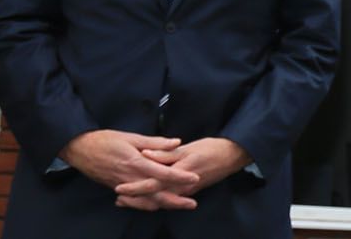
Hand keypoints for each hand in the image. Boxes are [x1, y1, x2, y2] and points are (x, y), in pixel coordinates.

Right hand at [59, 130, 197, 193]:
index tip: (195, 178)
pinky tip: (157, 205)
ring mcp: (122, 186)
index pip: (162, 173)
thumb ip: (155, 142)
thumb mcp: (131, 137)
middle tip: (192, 204)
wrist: (79, 149)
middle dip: (175, 201)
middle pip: (156, 194)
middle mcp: (130, 178)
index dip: (180, 177)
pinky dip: (147, 205)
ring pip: (146, 201)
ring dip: (163, 205)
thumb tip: (177, 142)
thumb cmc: (105, 140)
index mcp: (135, 162)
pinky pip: (135, 201)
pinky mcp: (117, 188)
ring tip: (179, 206)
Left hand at [114, 137, 251, 210]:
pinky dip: (154, 200)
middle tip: (118, 200)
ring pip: (160, 201)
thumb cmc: (212, 149)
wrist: (233, 156)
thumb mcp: (188, 148)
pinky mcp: (188, 191)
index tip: (119, 188)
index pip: (153, 184)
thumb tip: (145, 153)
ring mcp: (185, 191)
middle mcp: (182, 187)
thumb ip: (166, 152)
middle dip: (135, 201)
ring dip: (142, 202)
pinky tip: (146, 197)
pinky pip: (168, 199)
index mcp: (180, 174)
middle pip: (154, 198)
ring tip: (125, 201)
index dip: (135, 187)